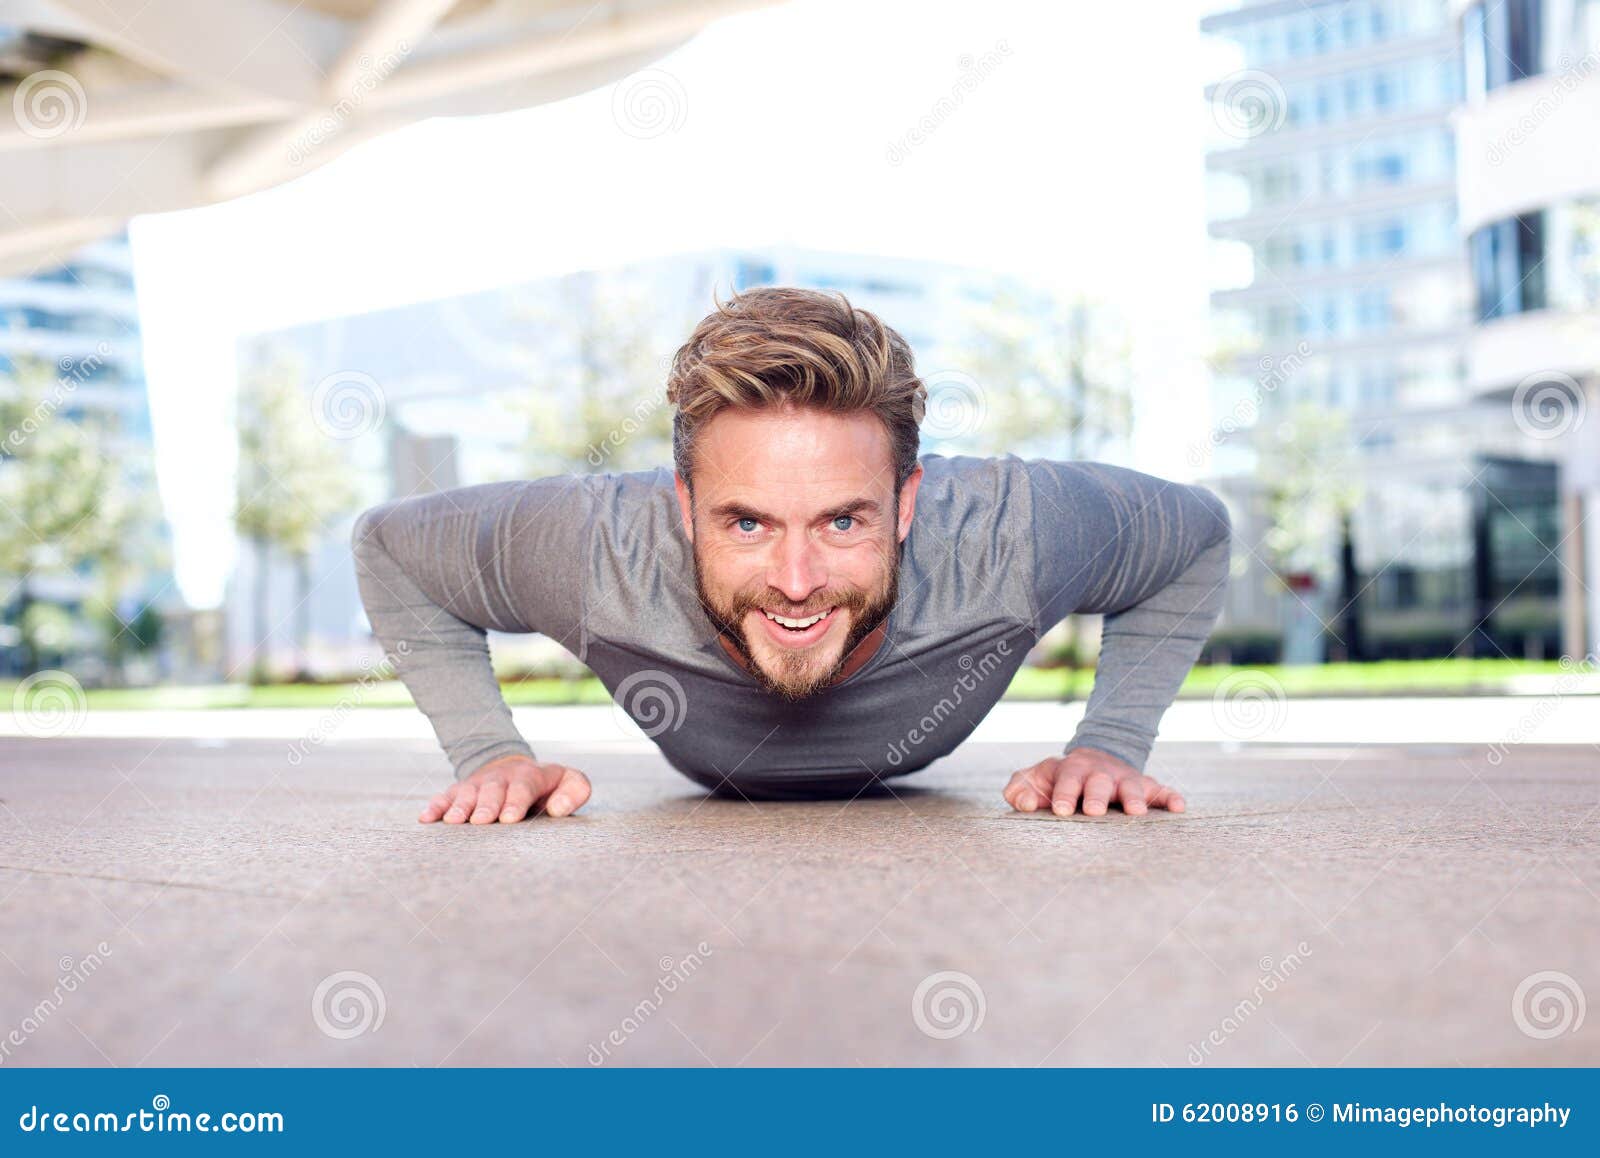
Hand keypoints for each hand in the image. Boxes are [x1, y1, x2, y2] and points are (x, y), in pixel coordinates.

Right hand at [419, 755, 591, 823]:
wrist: (516, 769)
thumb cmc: (547, 786)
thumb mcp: (570, 782)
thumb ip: (574, 791)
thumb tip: (559, 808)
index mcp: (530, 776)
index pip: (523, 787)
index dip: (516, 801)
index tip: (510, 818)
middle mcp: (501, 778)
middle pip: (492, 790)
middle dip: (486, 805)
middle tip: (481, 821)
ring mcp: (479, 784)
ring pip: (467, 793)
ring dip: (460, 806)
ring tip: (454, 821)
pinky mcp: (460, 791)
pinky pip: (445, 796)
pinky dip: (436, 806)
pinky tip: (426, 819)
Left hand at [1002, 746, 1184, 817]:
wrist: (1090, 762)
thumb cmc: (1055, 781)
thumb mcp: (1033, 780)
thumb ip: (1019, 790)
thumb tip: (1025, 802)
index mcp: (1070, 770)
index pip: (1066, 777)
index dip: (1063, 793)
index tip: (1060, 810)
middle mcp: (1099, 772)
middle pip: (1099, 781)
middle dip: (1096, 795)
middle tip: (1093, 811)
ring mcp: (1123, 779)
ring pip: (1131, 785)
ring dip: (1134, 797)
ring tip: (1135, 813)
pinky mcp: (1145, 787)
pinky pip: (1160, 790)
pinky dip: (1170, 797)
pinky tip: (1178, 807)